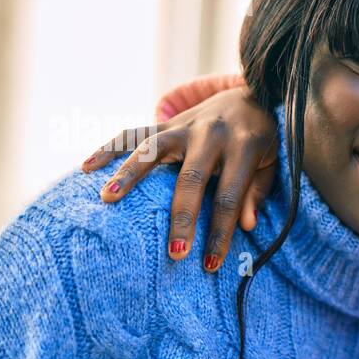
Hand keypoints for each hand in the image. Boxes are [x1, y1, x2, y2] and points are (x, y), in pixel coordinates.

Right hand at [81, 86, 278, 270]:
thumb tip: (246, 224)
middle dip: (182, 217)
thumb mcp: (272, 163)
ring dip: (129, 173)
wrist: (254, 95)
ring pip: (152, 148)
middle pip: (192, 178)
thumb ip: (258, 191)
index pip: (231, 196)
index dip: (221, 231)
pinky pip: (133, 132)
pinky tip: (85, 167)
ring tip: (107, 199)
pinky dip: (108, 148)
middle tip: (174, 251)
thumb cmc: (262, 141)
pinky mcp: (168, 123)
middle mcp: (212, 133)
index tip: (211, 264)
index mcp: (244, 145)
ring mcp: (186, 125)